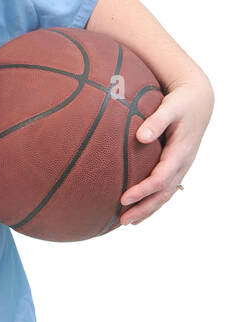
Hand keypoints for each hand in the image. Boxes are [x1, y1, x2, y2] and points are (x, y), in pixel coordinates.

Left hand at [118, 71, 213, 226]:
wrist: (199, 100)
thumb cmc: (181, 102)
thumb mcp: (170, 106)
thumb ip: (156, 120)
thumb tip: (140, 137)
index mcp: (181, 151)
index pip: (160, 178)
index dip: (143, 190)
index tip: (123, 198)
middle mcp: (183, 163)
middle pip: (163, 193)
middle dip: (144, 208)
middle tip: (122, 220)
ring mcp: (182, 166)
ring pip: (166, 194)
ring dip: (148, 209)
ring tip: (128, 221)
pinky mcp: (177, 166)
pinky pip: (166, 188)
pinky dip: (153, 201)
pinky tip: (138, 208)